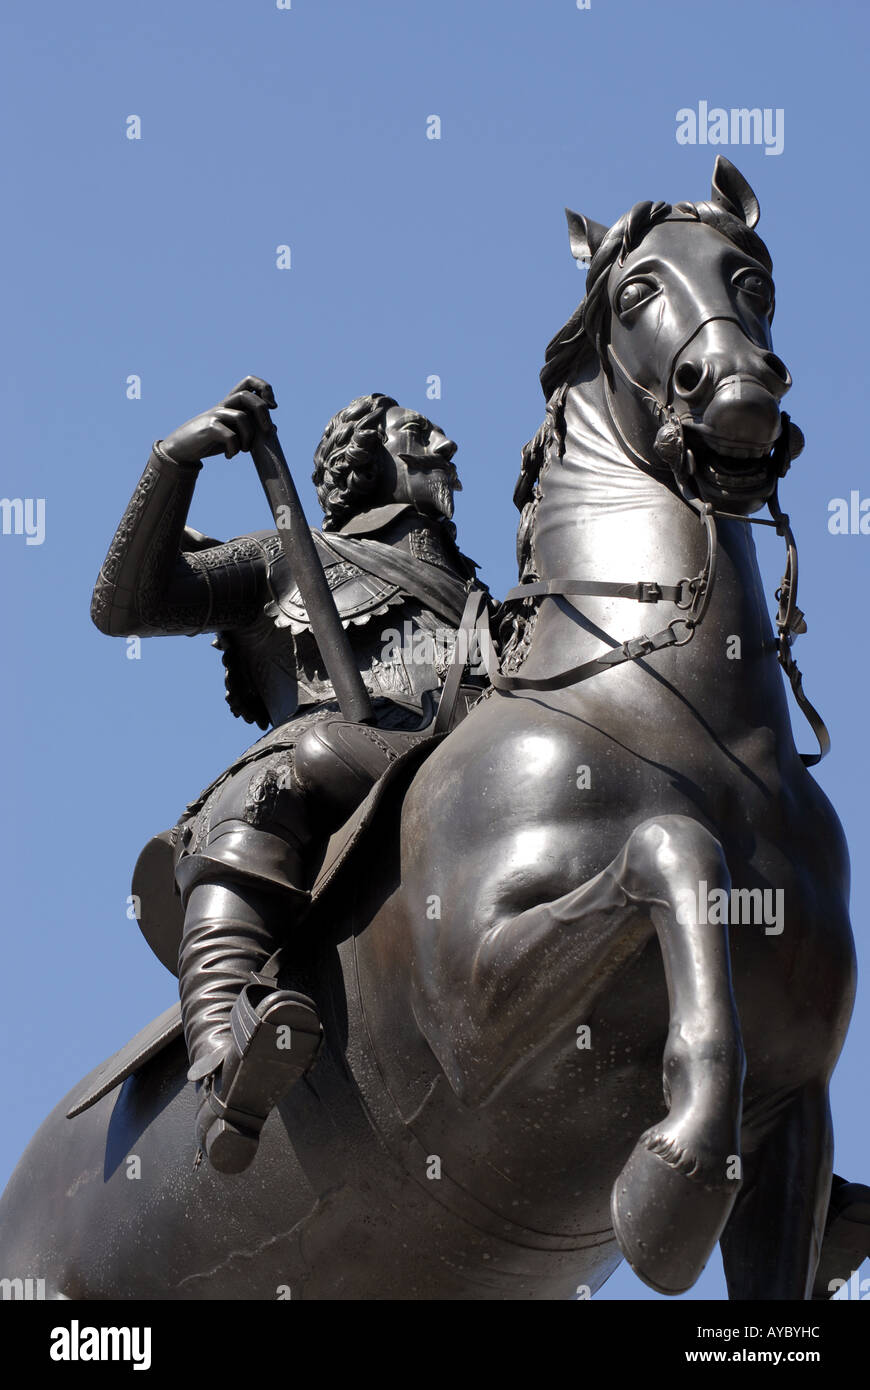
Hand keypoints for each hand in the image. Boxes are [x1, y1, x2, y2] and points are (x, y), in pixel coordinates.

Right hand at [159, 376, 277, 463]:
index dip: (264, 388)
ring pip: (241, 417)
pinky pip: (229, 435)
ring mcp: (215, 415)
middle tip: (267, 431)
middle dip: (263, 413)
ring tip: (244, 450)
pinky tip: (230, 456)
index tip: (272, 406)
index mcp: (231, 403)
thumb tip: (274, 428)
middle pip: (247, 396)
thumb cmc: (211, 441)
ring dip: (249, 438)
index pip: (249, 383)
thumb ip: (251, 428)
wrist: (183, 449)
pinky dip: (234, 448)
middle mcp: (224, 405)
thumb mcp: (234, 434)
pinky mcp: (208, 428)